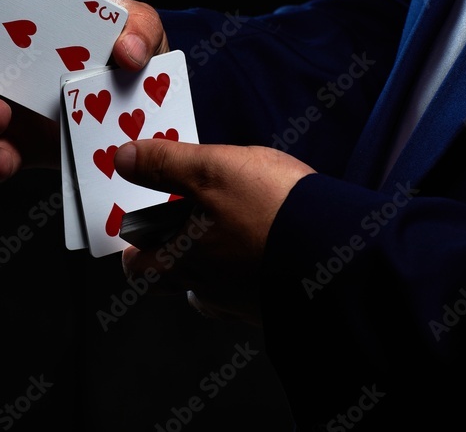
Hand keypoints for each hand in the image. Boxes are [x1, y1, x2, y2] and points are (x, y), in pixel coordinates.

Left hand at [114, 139, 315, 325]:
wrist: (341, 250)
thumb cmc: (272, 210)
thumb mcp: (211, 169)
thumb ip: (165, 164)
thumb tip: (123, 159)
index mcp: (182, 261)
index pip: (138, 267)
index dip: (133, 249)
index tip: (138, 233)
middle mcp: (209, 291)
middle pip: (174, 285)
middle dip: (172, 260)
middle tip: (183, 232)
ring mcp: (244, 304)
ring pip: (214, 293)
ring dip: (213, 271)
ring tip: (227, 240)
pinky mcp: (278, 305)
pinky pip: (253, 295)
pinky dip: (251, 275)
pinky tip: (267, 253)